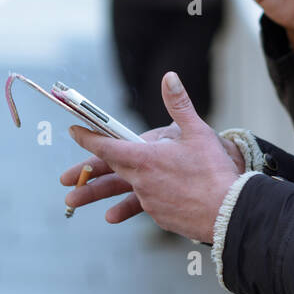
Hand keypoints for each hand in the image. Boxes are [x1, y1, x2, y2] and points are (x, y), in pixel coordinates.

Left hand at [60, 72, 239, 241]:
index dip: (88, 138)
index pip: (109, 146)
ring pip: (124, 192)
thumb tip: (169, 77)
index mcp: (146, 158)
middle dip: (86, 173)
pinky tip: (136, 204)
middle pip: (109, 173)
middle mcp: (142, 180)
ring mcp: (150, 201)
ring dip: (102, 194)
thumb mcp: (197, 132)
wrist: (229, 212)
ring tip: (75, 203)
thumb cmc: (214, 171)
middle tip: (64, 179)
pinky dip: (139, 202)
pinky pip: (145, 205)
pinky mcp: (160, 216)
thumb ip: (179, 104)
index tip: (73, 131)